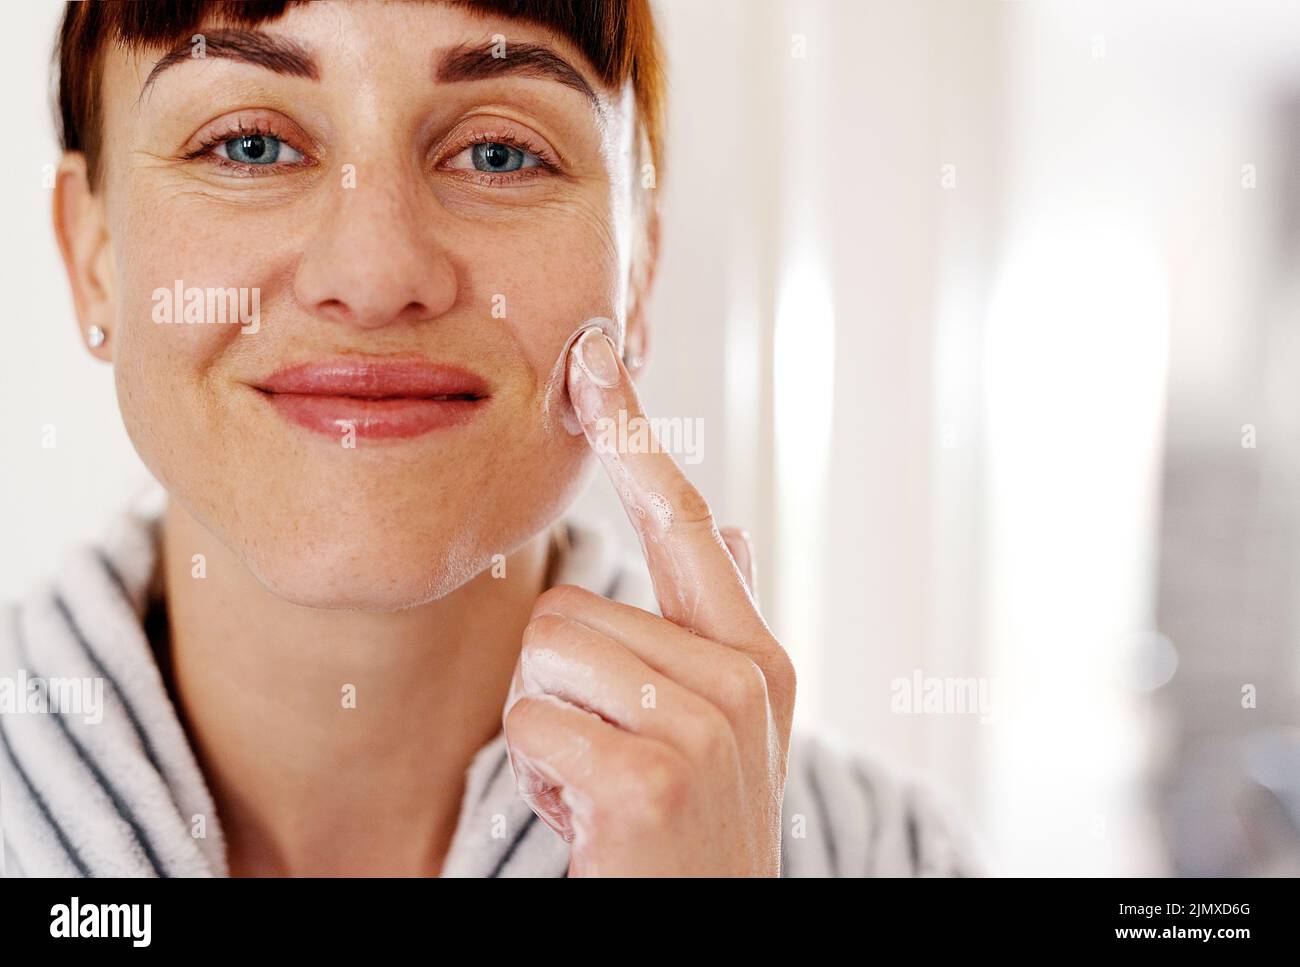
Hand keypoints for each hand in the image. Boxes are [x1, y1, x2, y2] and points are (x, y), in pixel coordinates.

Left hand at [502, 325, 795, 875]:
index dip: (634, 437)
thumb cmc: (688, 835)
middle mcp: (742, 677)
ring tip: (600, 787)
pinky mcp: (652, 775)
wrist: (705, 934)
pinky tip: (591, 821)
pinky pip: (532, 724)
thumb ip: (714, 621)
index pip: (683, 520)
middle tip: (607, 760)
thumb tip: (722, 521)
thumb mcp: (719, 727)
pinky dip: (541, 779)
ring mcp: (705, 724)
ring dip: (547, 732)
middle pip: (567, 608)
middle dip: (560, 689)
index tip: (592, 359)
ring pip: (545, 654)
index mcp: (752, 656)